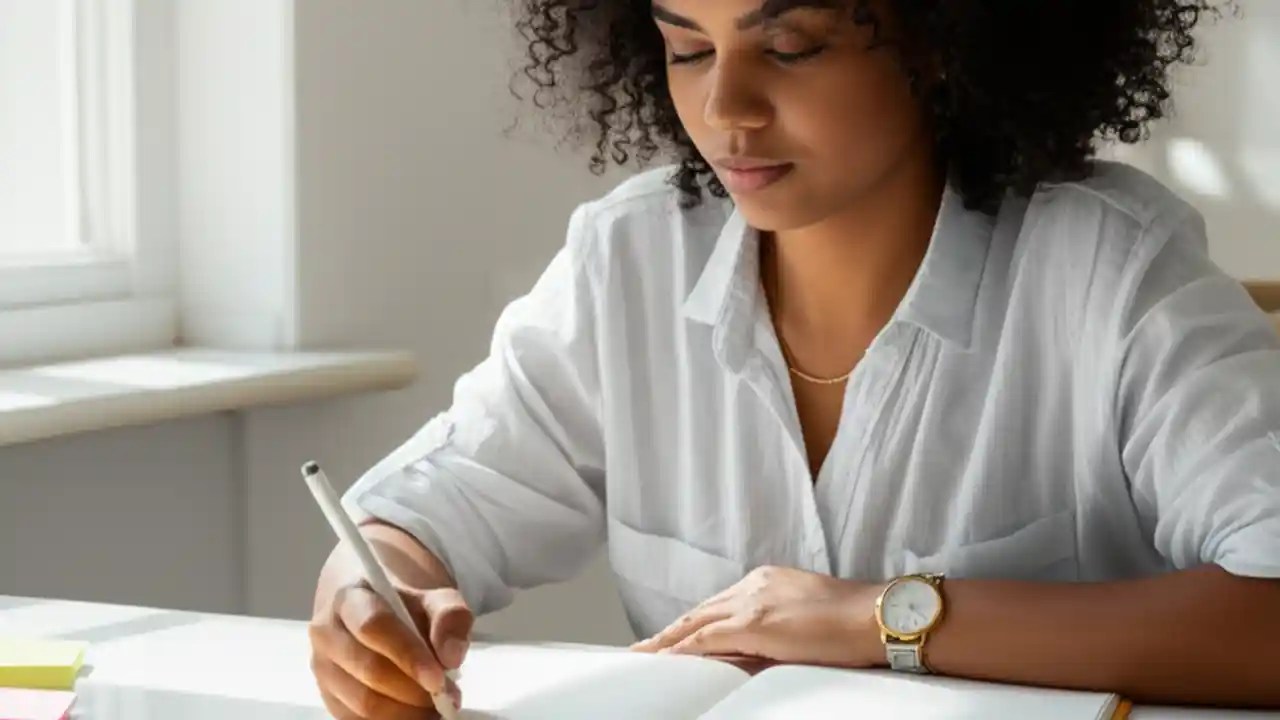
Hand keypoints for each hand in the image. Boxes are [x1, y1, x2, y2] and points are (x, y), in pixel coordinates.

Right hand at [309, 581, 471, 718]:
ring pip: (361, 702)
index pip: (373, 626)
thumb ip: (448, 615)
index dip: (408, 655)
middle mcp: (326, 632)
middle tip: (448, 696)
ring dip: (405, 712)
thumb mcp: (434, 592)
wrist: (375, 599)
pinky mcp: (328, 694)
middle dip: (414, 691)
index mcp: (348, 596)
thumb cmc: (404, 595)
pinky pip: (356, 718)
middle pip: (369, 670)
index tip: (438, 679)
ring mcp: (322, 666)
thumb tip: (451, 657)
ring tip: (435, 707)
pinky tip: (415, 713)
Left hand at [630, 566, 882, 667]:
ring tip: (643, 656)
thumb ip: (777, 627)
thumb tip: (755, 651)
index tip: (674, 635)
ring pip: (695, 622)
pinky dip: (681, 649)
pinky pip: (704, 638)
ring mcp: (751, 601)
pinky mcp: (753, 622)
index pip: (719, 604)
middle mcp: (754, 584)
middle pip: (701, 610)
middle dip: (670, 631)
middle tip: (643, 647)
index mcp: (767, 580)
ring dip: (667, 641)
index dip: (694, 621)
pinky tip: (664, 661)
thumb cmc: (855, 621)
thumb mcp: (807, 618)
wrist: (877, 616)